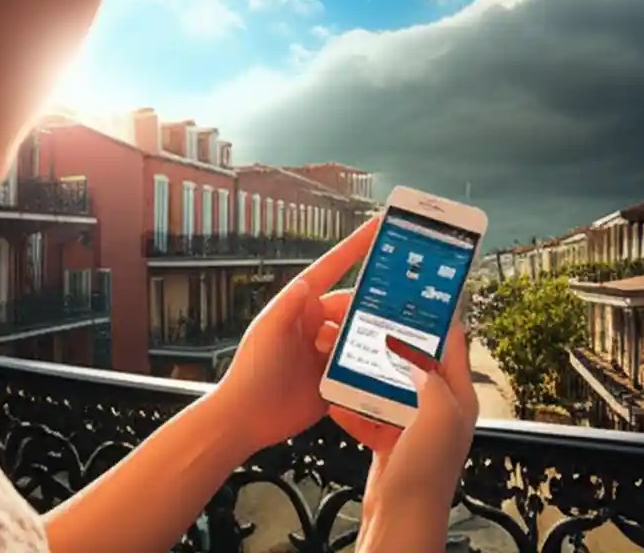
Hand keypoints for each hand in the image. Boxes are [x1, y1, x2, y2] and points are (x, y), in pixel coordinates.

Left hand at [212, 217, 378, 452]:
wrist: (247, 418)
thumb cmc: (251, 370)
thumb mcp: (268, 331)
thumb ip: (287, 306)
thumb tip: (306, 283)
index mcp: (303, 305)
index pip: (334, 267)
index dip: (357, 245)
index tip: (379, 225)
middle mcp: (318, 323)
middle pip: (355, 306)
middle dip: (372, 308)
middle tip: (396, 308)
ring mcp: (328, 351)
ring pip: (362, 335)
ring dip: (373, 340)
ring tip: (388, 342)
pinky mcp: (336, 377)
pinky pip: (361, 365)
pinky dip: (372, 365)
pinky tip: (383, 367)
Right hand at [316, 319, 478, 550]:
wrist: (401, 521)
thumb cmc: (426, 473)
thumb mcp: (437, 415)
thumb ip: (428, 376)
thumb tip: (412, 347)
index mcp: (458, 398)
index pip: (452, 345)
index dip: (436, 319)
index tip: (415, 296)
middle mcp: (438, 410)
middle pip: (414, 363)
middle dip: (390, 343)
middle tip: (367, 322)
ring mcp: (413, 427)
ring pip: (387, 387)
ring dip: (365, 373)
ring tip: (342, 354)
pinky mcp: (389, 443)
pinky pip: (368, 415)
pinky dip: (351, 408)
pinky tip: (334, 399)